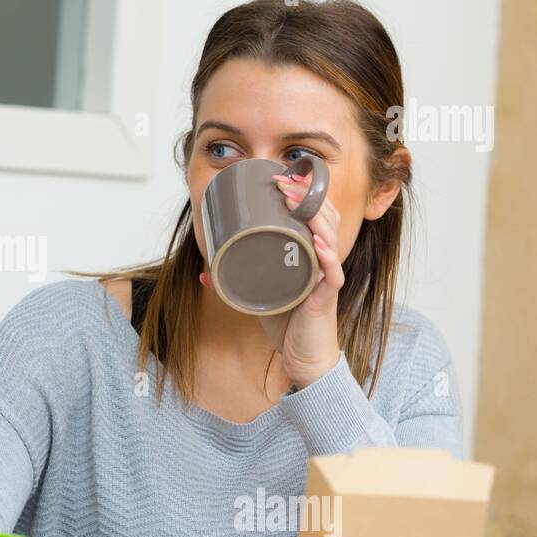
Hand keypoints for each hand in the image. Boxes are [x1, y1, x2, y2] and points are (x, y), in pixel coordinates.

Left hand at [259, 168, 342, 387]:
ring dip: (314, 216)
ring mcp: (328, 277)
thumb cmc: (288, 324)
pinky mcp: (327, 297)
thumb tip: (205, 272)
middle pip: (326, 217)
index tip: (280, 178)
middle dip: (305, 195)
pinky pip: (332, 272)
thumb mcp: (260, 296)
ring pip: (330, 236)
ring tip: (294, 200)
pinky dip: (326, 255)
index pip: (317, 214)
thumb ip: (237, 281)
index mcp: (312, 254)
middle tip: (282, 182)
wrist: (304, 359)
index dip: (303, 193)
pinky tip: (317, 242)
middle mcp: (324, 261)